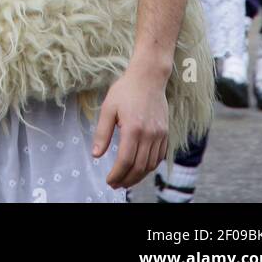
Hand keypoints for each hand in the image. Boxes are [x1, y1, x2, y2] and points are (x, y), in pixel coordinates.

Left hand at [92, 64, 168, 188]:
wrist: (149, 77)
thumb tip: (96, 154)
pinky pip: (159, 157)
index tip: (109, 181)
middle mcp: (149, 134)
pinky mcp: (165, 133)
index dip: (117, 175)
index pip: (125, 161)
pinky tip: (140, 168)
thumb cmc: (126, 90)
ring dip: (138, 177)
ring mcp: (159, 135)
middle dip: (126, 180)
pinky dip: (149, 167)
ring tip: (126, 180)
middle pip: (139, 167)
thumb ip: (102, 132)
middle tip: (116, 185)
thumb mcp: (108, 108)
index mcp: (133, 128)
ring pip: (150, 165)